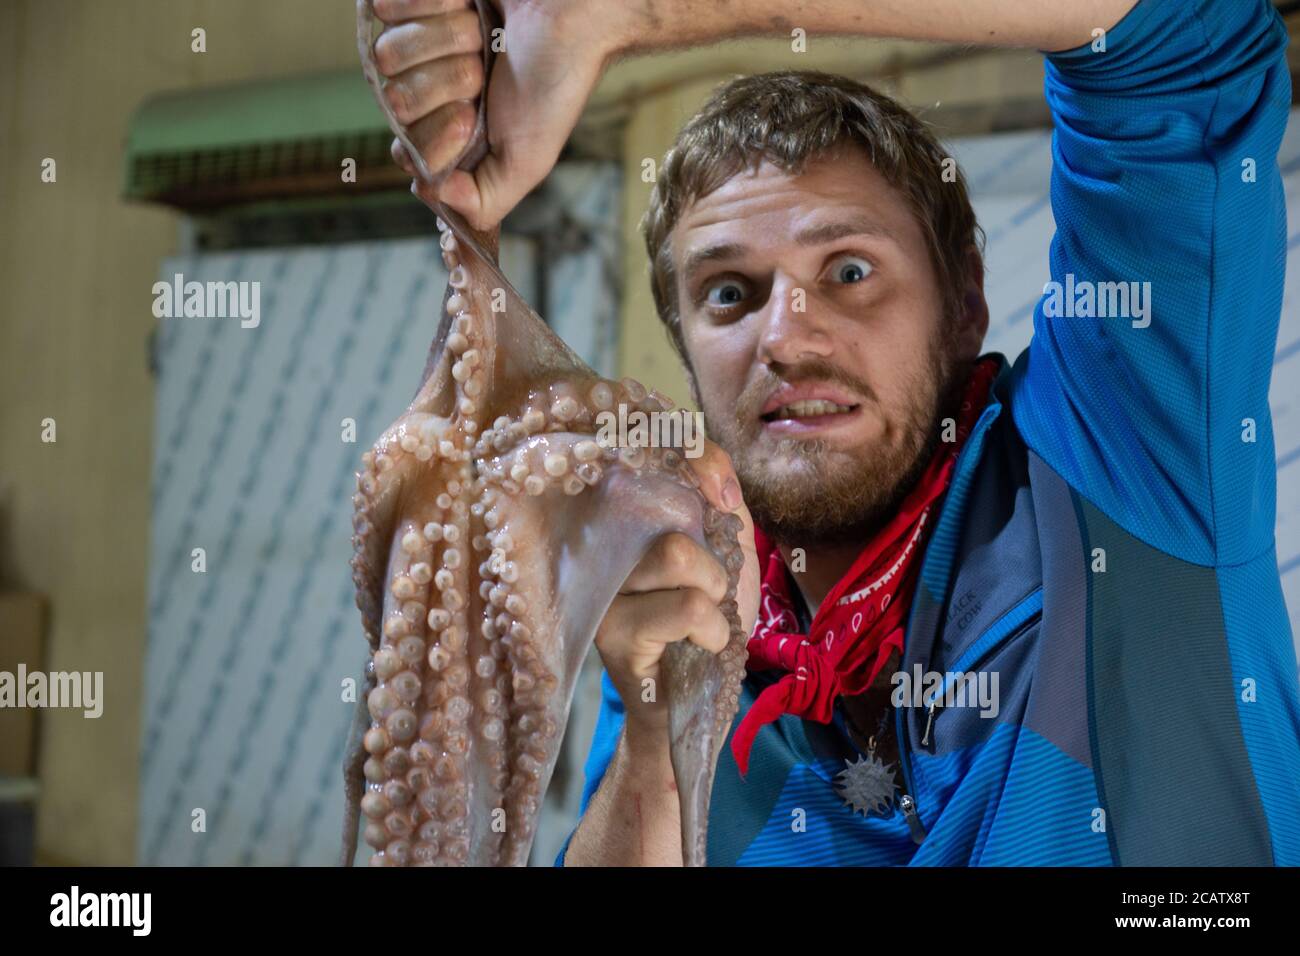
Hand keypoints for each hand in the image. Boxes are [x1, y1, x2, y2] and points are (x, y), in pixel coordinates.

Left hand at [371, 0, 628, 230]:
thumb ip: (484, 201)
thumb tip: (432, 195)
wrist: (571, 10)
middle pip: (395, 102)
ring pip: (389, 54)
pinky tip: (466, 4)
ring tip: (482, 36)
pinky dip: (432, 4)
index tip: (473, 119)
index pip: (406, 151)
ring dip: (445, 42)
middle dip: (448, 84)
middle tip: (485, 72)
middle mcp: (428, 92)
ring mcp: (415, 45)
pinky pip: (385, 8)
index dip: (437, 135)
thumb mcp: (528, 160)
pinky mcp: (411, 4)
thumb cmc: (555, 80)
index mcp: (450, 134)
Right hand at [594, 442, 759, 742]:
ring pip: (678, 558)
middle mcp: (601, 547)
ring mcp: (601, 589)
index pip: (655, 458)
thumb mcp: (729, 554)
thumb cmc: (707, 625)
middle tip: (707, 596)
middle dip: (713, 567)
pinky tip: (700, 645)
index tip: (724, 494)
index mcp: (626, 521)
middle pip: (672, 522)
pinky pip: (688, 608)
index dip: (700, 459)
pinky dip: (714, 630)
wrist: (690, 705)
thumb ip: (726, 503)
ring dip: (713, 598)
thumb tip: (719, 482)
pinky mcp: (611, 631)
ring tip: (701, 623)